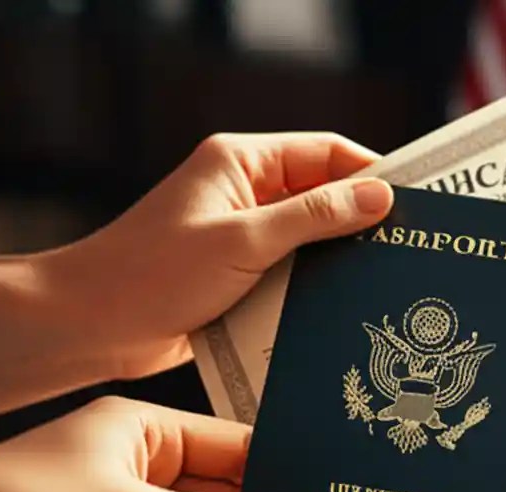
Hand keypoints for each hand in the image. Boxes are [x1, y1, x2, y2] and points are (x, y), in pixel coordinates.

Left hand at [36, 132, 394, 378]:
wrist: (90, 326)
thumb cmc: (152, 275)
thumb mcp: (244, 241)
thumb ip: (315, 217)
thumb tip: (379, 196)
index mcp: (241, 161)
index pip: (326, 153)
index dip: (372, 173)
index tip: (416, 203)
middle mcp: (243, 190)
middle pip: (323, 196)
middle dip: (363, 221)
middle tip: (411, 250)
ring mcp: (240, 233)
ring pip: (310, 239)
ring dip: (339, 261)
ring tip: (385, 285)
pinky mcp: (236, 273)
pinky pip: (290, 273)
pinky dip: (313, 288)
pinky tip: (342, 311)